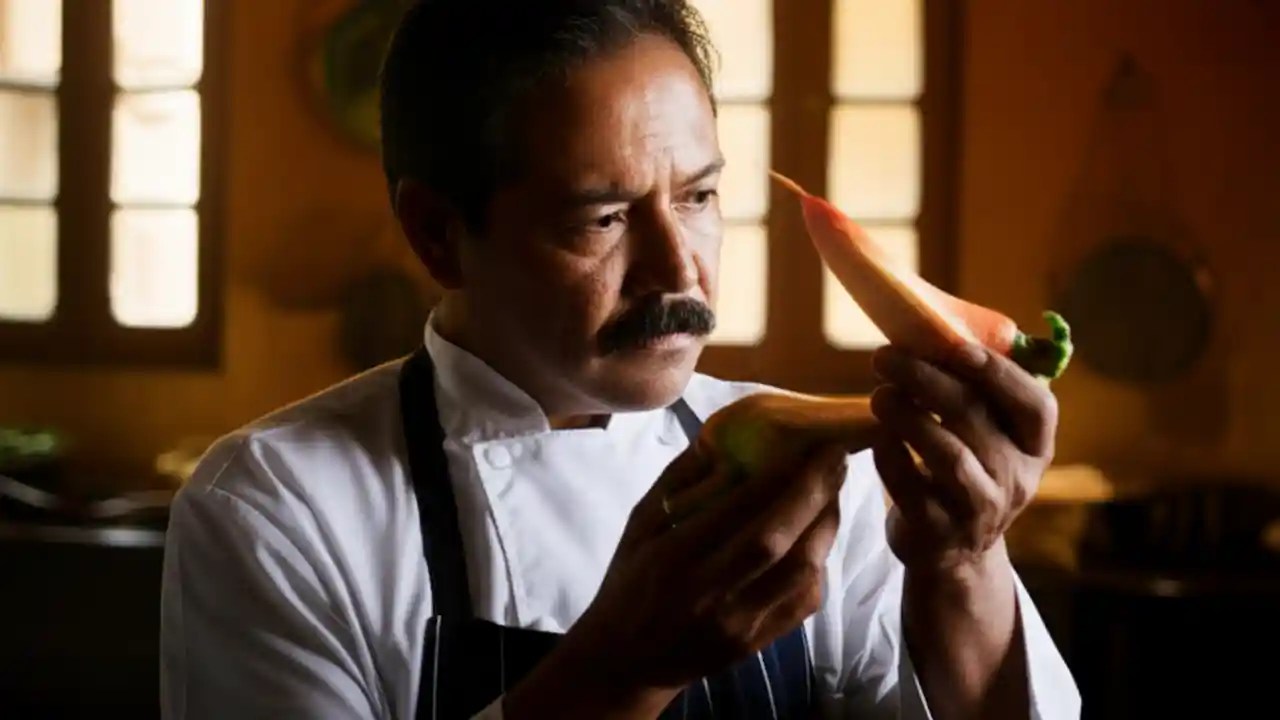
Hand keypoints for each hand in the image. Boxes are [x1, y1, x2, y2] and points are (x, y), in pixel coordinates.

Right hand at [503, 442, 847, 719]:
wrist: (626, 661)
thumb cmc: (630, 581)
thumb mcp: (638, 525)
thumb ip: (677, 481)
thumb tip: (723, 436)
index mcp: (672, 556)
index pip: (735, 509)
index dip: (778, 474)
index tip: (808, 444)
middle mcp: (707, 591)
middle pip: (775, 539)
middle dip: (814, 493)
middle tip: (837, 458)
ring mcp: (736, 623)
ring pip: (799, 571)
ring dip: (826, 526)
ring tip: (833, 492)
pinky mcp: (756, 643)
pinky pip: (803, 601)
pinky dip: (820, 564)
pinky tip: (818, 538)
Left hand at [869, 342, 1054, 718]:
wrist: (954, 552)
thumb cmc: (968, 469)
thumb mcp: (988, 436)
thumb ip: (976, 390)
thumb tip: (933, 325)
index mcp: (1035, 446)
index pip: (1035, 405)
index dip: (999, 374)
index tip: (957, 347)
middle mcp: (1016, 479)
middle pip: (974, 418)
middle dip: (925, 378)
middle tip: (884, 356)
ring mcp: (980, 510)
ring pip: (947, 454)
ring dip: (906, 415)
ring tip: (879, 393)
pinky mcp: (939, 533)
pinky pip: (911, 487)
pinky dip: (889, 455)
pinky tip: (876, 434)